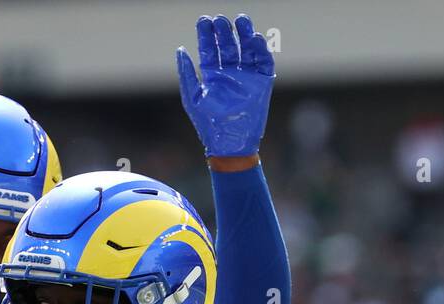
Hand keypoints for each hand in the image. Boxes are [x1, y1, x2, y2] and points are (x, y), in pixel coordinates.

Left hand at [176, 14, 273, 158]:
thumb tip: (180, 50)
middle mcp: (230, 73)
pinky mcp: (262, 83)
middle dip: (224, 31)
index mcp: (212, 76)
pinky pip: (263, 62)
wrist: (229, 144)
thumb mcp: (192, 97)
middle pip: (228, 45)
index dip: (207, 35)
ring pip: (247, 49)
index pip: (210, 49)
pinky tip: (255, 38)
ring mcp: (246, 77)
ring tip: (241, 20)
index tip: (204, 21)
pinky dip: (260, 49)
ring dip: (244, 34)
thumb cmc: (208, 124)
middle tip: (221, 20)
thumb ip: (186, 73)